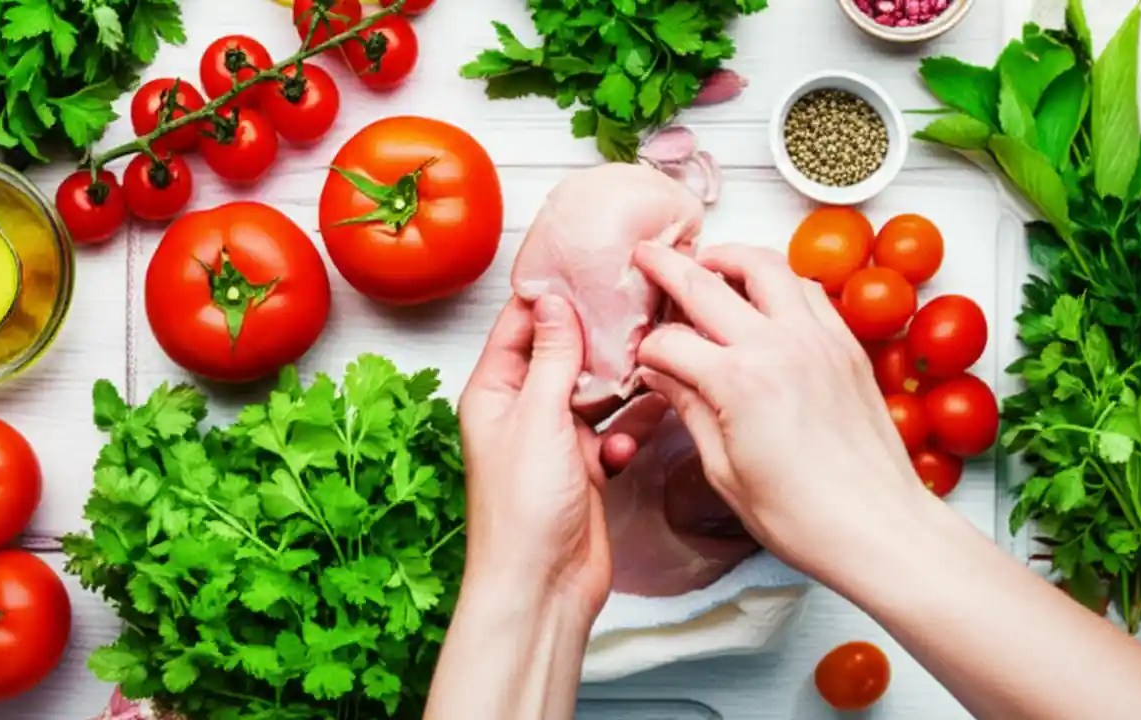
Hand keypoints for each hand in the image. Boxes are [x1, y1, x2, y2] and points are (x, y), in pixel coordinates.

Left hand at [458, 295, 662, 617]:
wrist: (541, 585)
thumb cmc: (522, 513)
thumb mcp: (538, 417)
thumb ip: (552, 356)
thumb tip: (555, 301)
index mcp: (495, 392)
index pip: (521, 325)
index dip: (552, 294)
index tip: (587, 267)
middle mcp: (521, 411)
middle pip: (563, 354)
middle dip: (597, 339)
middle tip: (633, 313)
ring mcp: (554, 439)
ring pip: (594, 393)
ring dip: (619, 389)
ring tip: (645, 372)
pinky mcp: (585, 467)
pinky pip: (612, 432)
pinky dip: (625, 434)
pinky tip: (630, 446)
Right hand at [632, 243, 927, 582]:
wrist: (879, 528)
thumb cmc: (804, 517)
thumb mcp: (724, 472)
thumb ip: (689, 410)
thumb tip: (660, 376)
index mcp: (738, 382)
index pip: (670, 343)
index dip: (646, 349)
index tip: (641, 359)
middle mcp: (778, 346)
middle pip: (706, 284)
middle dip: (666, 266)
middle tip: (645, 253)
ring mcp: (817, 340)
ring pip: (765, 266)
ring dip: (728, 257)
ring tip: (707, 263)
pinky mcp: (846, 346)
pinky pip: (809, 290)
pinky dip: (779, 280)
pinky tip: (763, 295)